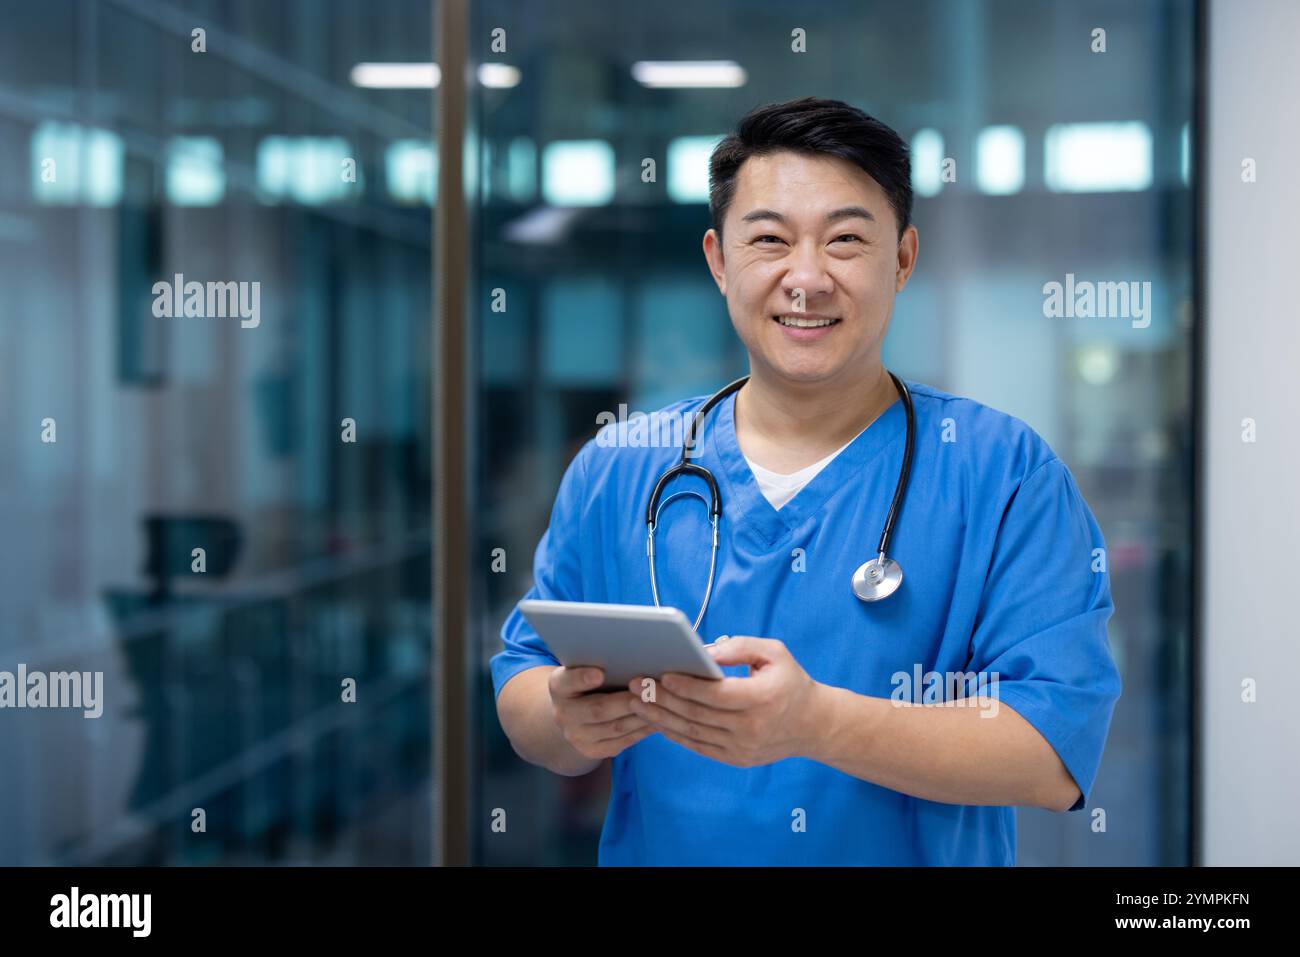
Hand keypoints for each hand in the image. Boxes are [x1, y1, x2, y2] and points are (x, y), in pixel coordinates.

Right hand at [548, 666, 654, 760]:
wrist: (573, 713)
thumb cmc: (588, 681)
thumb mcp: (584, 668)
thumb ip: (599, 662)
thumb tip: (632, 654)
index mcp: (558, 686)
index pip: (567, 681)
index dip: (582, 678)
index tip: (599, 673)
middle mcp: (563, 714)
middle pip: (598, 709)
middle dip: (628, 701)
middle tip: (652, 690)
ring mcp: (577, 736)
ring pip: (615, 728)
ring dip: (642, 716)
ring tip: (662, 704)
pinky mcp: (593, 751)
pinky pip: (622, 742)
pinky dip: (642, 730)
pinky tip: (658, 720)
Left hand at [627, 636, 825, 766]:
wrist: (812, 725)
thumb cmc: (789, 681)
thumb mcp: (773, 653)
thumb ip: (739, 647)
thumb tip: (704, 652)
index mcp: (763, 698)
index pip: (716, 694)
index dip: (686, 686)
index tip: (661, 674)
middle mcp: (752, 727)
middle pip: (697, 714)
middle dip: (662, 699)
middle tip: (635, 686)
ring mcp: (743, 747)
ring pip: (693, 733)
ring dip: (661, 718)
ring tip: (636, 703)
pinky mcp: (736, 759)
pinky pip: (699, 746)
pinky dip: (675, 733)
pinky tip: (657, 720)